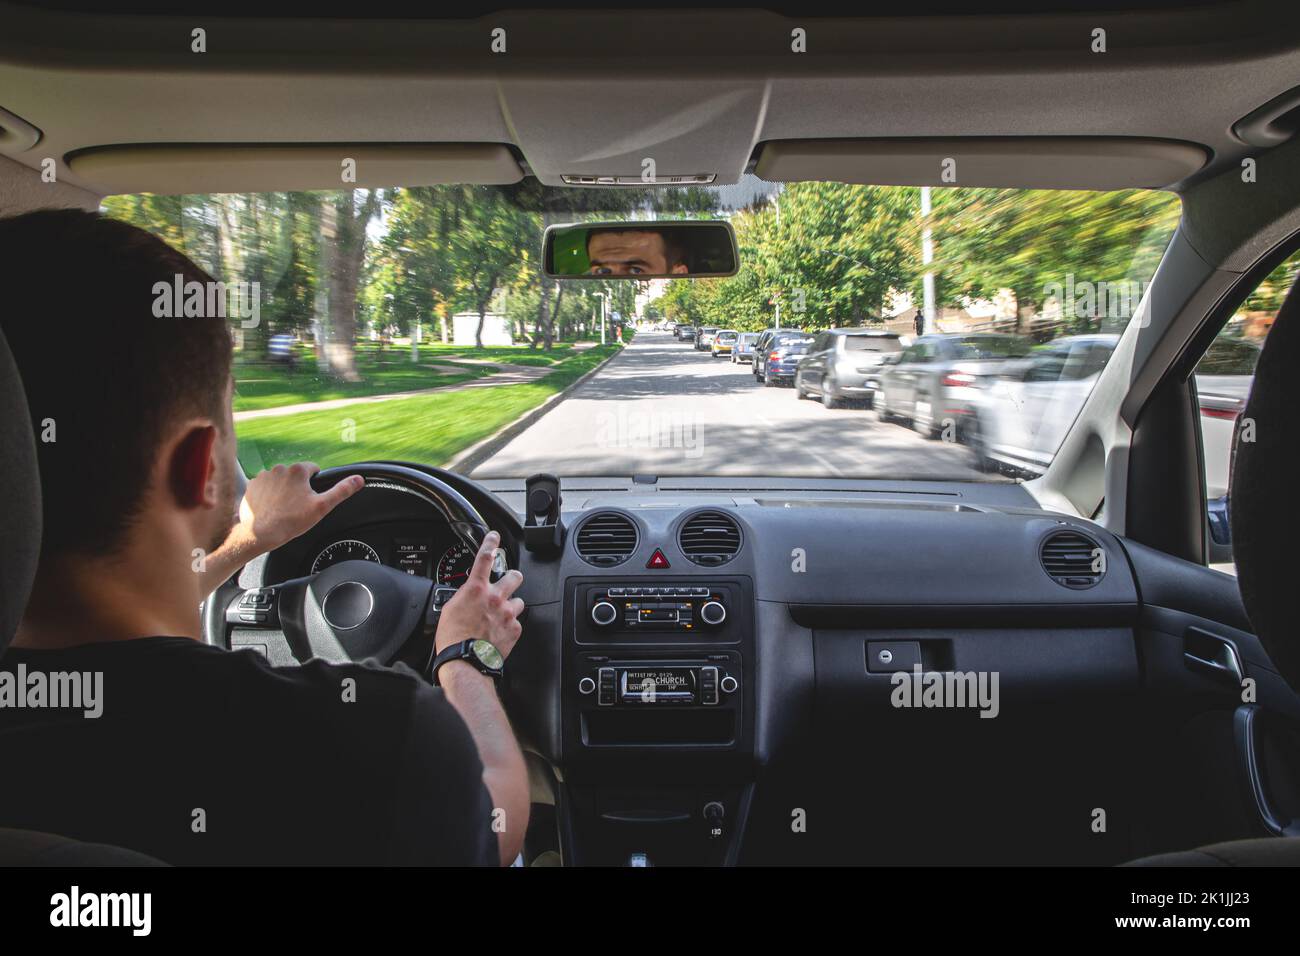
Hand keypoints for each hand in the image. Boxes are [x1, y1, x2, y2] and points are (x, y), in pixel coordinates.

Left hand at [237, 462, 364, 554]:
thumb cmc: (291, 521)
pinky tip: (271, 508)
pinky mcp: (252, 486)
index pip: (313, 469)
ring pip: (280, 481)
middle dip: (298, 487)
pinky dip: (268, 495)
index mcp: (298, 470)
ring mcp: (263, 476)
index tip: (311, 498)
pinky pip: (265, 487)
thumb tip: (358, 479)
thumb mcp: (322, 507)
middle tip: (298, 506)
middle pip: (296, 475)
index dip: (315, 484)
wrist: (260, 532)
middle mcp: (279, 468)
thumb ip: (341, 491)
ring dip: (283, 490)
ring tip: (283, 508)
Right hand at [435, 531, 523, 661]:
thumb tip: (468, 593)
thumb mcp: (449, 609)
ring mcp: (508, 613)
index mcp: (476, 590)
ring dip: (511, 605)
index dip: (491, 543)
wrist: (465, 663)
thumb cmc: (453, 639)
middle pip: (514, 576)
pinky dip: (510, 626)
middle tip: (507, 583)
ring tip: (500, 616)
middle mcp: (495, 598)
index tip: (494, 536)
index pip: (485, 558)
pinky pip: (517, 622)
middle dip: (511, 577)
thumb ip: (463, 596)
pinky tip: (499, 632)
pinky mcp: (515, 629)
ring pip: (518, 600)